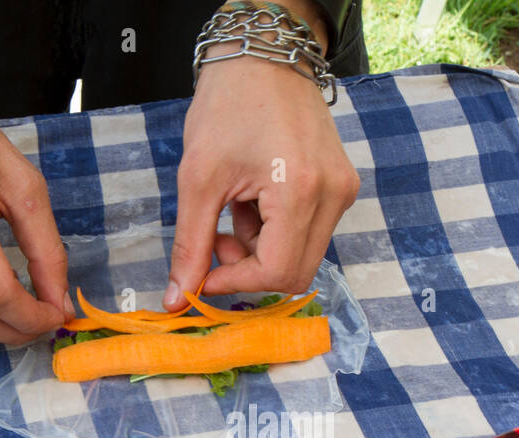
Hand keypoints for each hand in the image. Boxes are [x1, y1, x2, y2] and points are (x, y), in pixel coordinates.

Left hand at [165, 50, 358, 309]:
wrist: (264, 56)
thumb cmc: (229, 104)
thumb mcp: (198, 178)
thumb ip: (190, 245)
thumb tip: (176, 300)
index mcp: (301, 191)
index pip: (277, 272)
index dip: (235, 282)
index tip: (203, 275)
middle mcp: (334, 194)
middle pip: (296, 272)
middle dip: (249, 269)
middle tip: (217, 240)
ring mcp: (342, 190)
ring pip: (302, 255)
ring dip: (261, 250)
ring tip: (235, 209)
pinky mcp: (341, 185)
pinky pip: (309, 232)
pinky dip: (275, 231)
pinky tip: (253, 200)